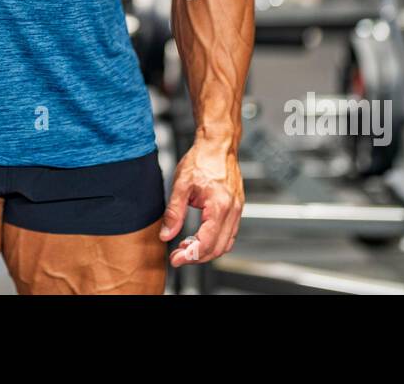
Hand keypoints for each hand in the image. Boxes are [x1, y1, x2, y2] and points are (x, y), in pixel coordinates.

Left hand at [160, 138, 243, 266]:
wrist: (218, 144)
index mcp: (219, 206)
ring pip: (226, 243)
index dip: (190, 255)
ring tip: (186, 246)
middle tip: (178, 255)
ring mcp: (237, 209)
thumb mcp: (181, 185)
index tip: (175, 259)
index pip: (206, 243)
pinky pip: (229, 233)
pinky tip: (199, 236)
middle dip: (197, 256)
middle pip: (218, 248)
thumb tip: (166, 234)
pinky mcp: (237, 207)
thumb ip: (174, 212)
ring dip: (206, 250)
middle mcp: (232, 210)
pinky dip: (215, 240)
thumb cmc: (202, 159)